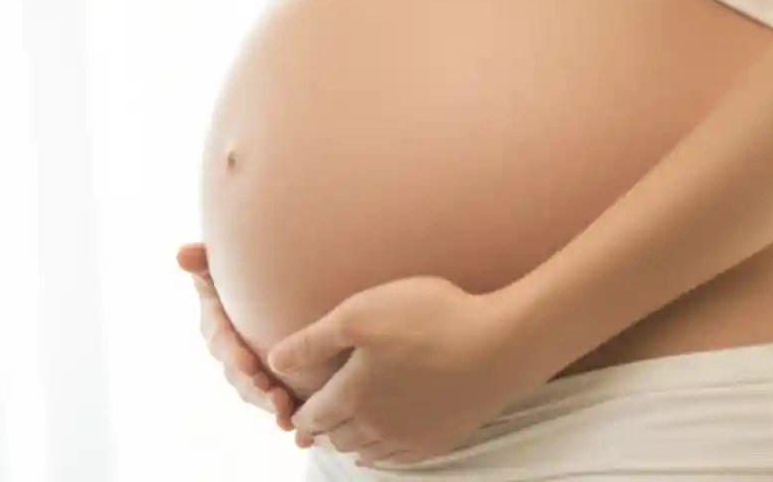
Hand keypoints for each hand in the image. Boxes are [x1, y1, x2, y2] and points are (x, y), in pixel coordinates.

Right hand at [177, 243, 315, 445]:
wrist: (284, 291)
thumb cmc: (247, 277)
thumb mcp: (225, 267)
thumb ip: (206, 262)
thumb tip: (182, 254)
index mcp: (219, 325)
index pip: (220, 340)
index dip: (231, 353)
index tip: (246, 361)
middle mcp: (232, 353)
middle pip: (237, 375)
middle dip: (252, 386)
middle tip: (270, 390)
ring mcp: (252, 373)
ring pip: (256, 394)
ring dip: (269, 403)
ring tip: (285, 409)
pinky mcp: (274, 383)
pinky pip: (277, 404)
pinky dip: (287, 418)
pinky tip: (298, 428)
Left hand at [267, 276, 541, 465]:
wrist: (499, 345)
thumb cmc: (428, 319)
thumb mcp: (359, 314)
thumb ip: (312, 340)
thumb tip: (274, 360)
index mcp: (352, 396)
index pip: (312, 416)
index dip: (298, 413)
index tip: (292, 410)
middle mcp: (376, 426)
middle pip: (337, 437)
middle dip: (323, 428)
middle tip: (316, 419)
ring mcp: (410, 437)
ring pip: (367, 450)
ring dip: (351, 440)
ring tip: (346, 430)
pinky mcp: (440, 440)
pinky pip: (399, 458)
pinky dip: (383, 452)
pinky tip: (384, 443)